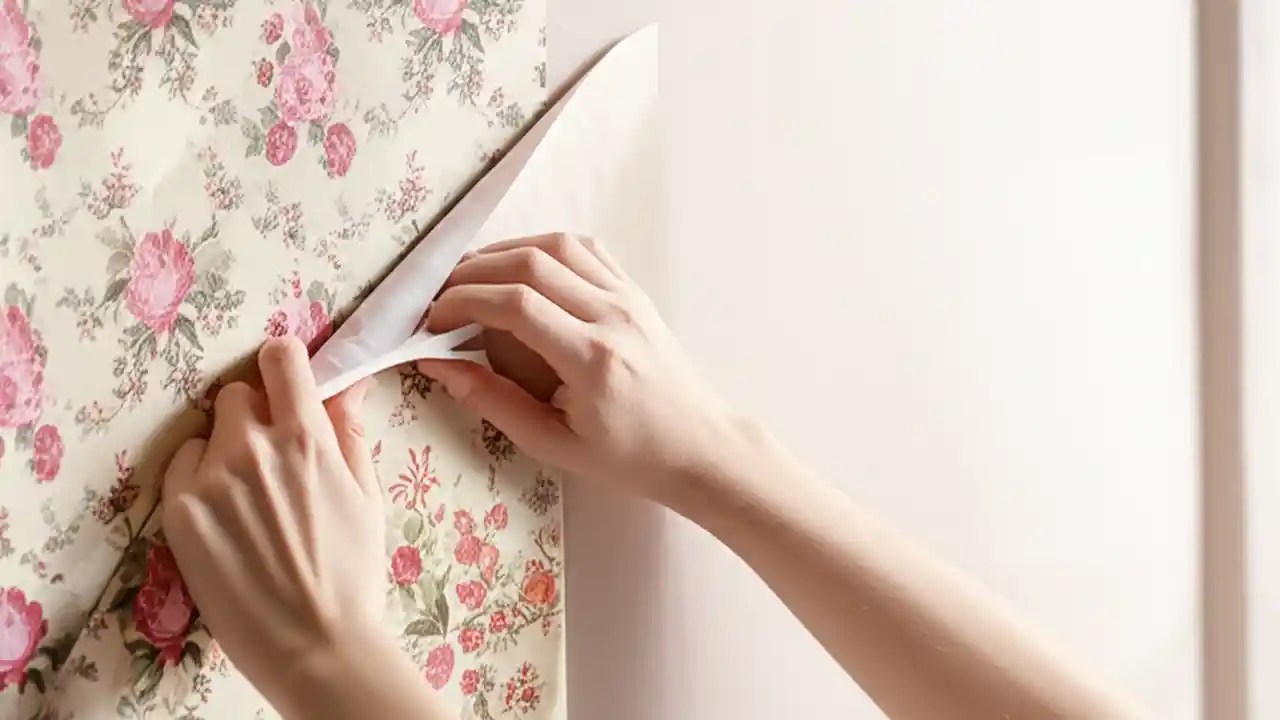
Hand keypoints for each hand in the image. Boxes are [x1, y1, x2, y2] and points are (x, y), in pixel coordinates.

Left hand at [162, 337, 443, 718]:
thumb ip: (350, 430)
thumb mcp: (367, 494)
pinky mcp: (179, 512)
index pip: (281, 358)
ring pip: (208, 432)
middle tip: (272, 456)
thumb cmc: (353, 572)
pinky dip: (198, 479)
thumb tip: (349, 382)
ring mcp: (210, 479)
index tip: (287, 383)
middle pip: (238, 394)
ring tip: (246, 494)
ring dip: (225, 447)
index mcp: (307, 438)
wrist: (316, 643)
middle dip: (255, 414)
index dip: (285, 365)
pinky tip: (224, 515)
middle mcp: (253, 448)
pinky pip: (181, 468)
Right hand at [419, 233, 757, 514]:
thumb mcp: (554, 444)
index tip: (433, 319)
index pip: (517, 305)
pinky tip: (521, 267)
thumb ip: (493, 402)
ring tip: (472, 277)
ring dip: (506, 250)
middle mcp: (612, 317)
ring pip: (558, 245)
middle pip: (532, 263)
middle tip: (440, 294)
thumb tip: (438, 365)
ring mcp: (629, 298)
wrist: (699, 446)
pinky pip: (586, 249)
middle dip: (473, 271)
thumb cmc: (629, 457)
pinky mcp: (636, 292)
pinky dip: (545, 248)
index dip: (464, 301)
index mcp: (592, 360)